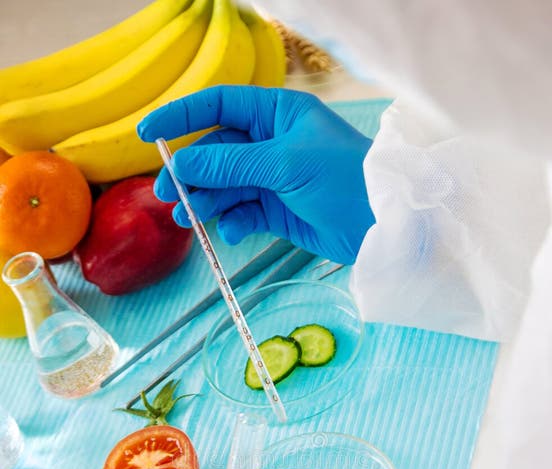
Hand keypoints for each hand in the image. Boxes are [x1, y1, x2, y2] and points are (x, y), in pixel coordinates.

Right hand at [137, 85, 374, 263]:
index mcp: (277, 114)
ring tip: (190, 218)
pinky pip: (242, 213)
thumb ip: (231, 163)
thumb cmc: (343, 178)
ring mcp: (273, 179)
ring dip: (206, 201)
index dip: (182, 117)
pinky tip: (232, 231)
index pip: (218, 106)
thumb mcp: (283, 163)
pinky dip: (233, 222)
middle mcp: (272, 143)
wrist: (380, 225)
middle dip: (191, 172)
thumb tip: (184, 162)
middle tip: (169, 194)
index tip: (148, 135)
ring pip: (224, 186)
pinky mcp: (277, 212)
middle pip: (215, 151)